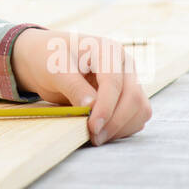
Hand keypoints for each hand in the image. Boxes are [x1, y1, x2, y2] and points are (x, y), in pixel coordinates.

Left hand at [10, 28, 151, 145]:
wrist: (47, 60)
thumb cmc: (50, 59)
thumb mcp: (55, 69)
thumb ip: (73, 86)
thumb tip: (91, 107)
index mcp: (107, 50)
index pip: (114, 82)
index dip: (106, 107)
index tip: (93, 127)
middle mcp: (124, 64)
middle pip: (133, 98)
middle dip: (115, 122)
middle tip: (94, 137)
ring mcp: (129, 80)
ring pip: (140, 109)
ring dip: (122, 127)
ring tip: (96, 136)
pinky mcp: (129, 96)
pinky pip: (137, 117)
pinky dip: (124, 128)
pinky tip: (103, 131)